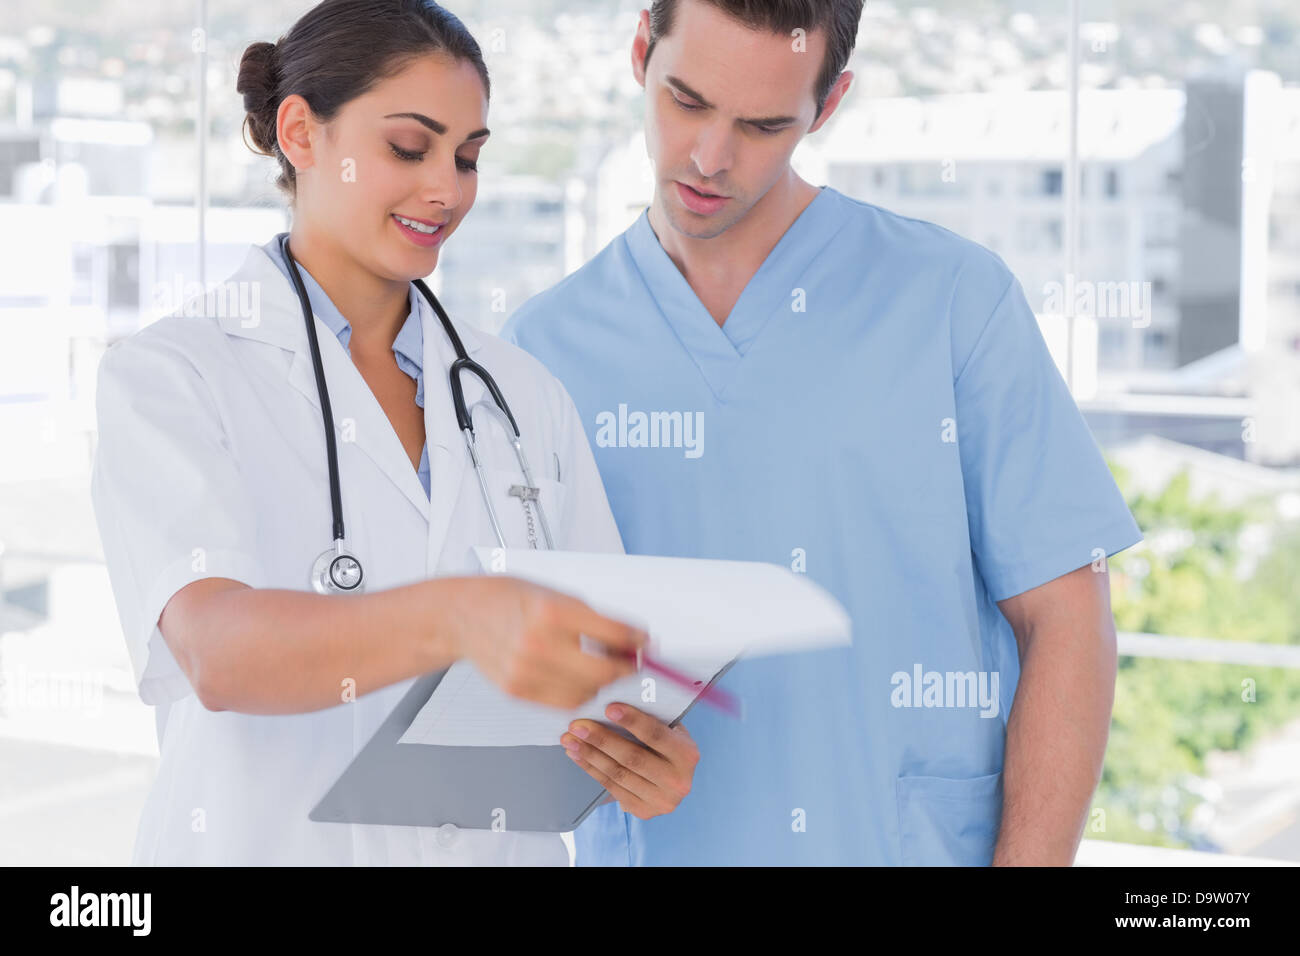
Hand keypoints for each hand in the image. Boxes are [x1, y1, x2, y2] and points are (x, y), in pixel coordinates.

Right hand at [444, 576, 645, 708]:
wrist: (463, 615)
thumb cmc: (509, 598)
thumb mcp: (556, 594)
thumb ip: (594, 618)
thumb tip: (633, 638)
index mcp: (552, 610)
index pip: (613, 633)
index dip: (637, 640)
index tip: (645, 642)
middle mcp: (538, 642)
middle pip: (604, 672)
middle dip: (624, 667)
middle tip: (630, 660)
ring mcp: (525, 671)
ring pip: (586, 692)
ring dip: (601, 682)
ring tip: (597, 665)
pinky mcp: (517, 691)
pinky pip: (563, 702)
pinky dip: (577, 692)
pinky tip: (574, 675)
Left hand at [561, 703, 698, 819]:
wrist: (674, 781)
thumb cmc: (667, 745)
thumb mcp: (670, 730)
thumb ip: (651, 717)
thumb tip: (616, 695)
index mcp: (687, 755)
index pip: (656, 735)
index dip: (632, 721)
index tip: (608, 708)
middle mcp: (677, 781)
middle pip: (632, 758)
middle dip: (601, 739)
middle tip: (578, 725)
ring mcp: (660, 800)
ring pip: (618, 774)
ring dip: (589, 755)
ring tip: (570, 739)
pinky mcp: (642, 811)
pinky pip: (611, 787)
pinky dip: (591, 769)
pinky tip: (578, 755)